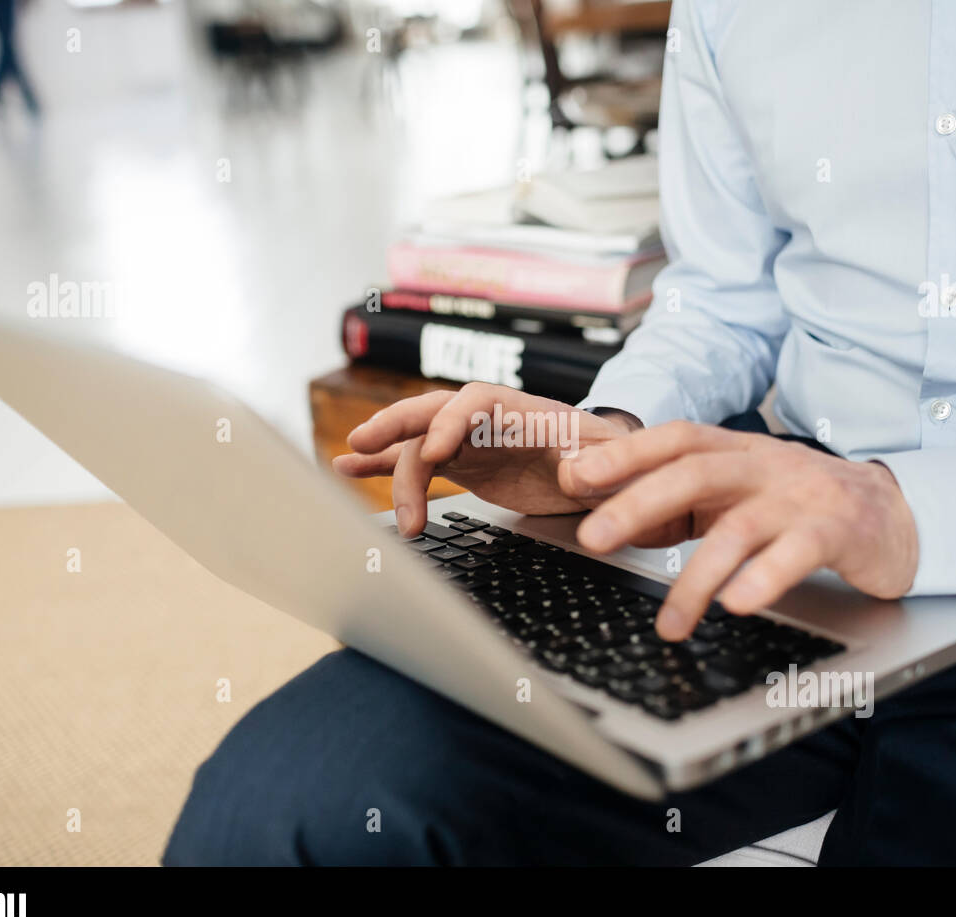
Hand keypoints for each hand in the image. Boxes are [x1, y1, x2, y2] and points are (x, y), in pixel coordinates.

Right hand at [332, 383, 640, 535]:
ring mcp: (468, 441)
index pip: (476, 403)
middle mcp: (486, 419)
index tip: (435, 453)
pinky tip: (347, 469)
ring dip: (381, 453)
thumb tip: (571, 474)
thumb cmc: (609, 456)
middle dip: (397, 424)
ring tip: (344, 466)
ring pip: (415, 440)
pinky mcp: (460, 463)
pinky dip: (381, 466)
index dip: (451, 423)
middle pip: (433, 411)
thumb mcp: (610, 459)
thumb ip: (592, 463)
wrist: (604, 465)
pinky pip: (414, 462)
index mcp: (522, 410)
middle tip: (362, 444)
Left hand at [564, 422, 918, 639]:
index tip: (575, 476)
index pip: (676, 439)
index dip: (624, 453)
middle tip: (593, 538)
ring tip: (669, 623)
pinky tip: (737, 604)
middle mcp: (767, 466)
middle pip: (694, 474)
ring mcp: (803, 497)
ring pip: (737, 528)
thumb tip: (613, 519)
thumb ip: (687, 502)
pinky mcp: (839, 532)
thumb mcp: (742, 495)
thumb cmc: (805, 507)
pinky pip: (797, 553)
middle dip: (637, 504)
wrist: (897, 517)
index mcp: (739, 451)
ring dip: (695, 578)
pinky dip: (764, 578)